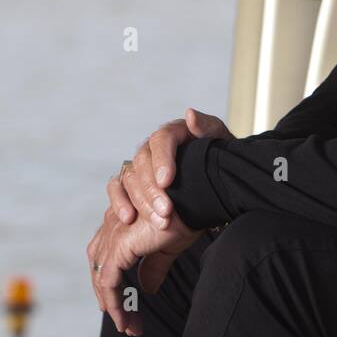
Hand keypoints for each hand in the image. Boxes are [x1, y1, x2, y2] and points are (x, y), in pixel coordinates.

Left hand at [86, 205, 202, 335]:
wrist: (192, 203)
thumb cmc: (184, 217)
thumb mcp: (166, 250)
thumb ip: (153, 268)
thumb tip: (146, 287)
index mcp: (121, 224)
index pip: (108, 258)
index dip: (115, 284)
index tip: (129, 309)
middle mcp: (112, 226)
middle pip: (100, 267)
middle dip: (109, 296)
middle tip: (125, 320)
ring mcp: (113, 235)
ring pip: (101, 277)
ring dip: (111, 304)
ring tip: (125, 324)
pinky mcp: (119, 245)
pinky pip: (108, 281)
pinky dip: (113, 301)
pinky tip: (123, 316)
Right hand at [107, 108, 234, 231]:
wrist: (219, 178)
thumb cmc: (219, 158)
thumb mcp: (219, 140)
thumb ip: (207, 126)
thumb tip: (190, 115)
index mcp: (174, 133)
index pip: (161, 140)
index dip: (161, 160)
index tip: (167, 181)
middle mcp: (153, 147)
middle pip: (143, 162)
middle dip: (152, 189)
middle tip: (166, 211)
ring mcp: (140, 165)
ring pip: (130, 178)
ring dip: (142, 201)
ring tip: (160, 221)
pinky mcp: (132, 182)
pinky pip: (117, 188)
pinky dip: (119, 202)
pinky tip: (129, 218)